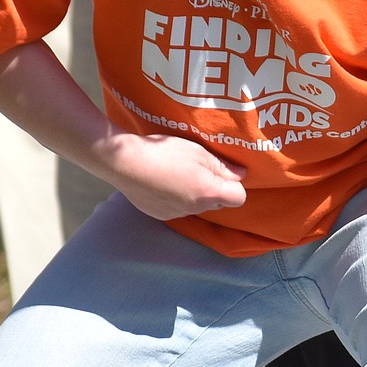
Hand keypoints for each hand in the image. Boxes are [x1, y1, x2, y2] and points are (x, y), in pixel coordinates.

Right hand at [104, 132, 248, 220]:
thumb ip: (222, 166)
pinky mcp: (161, 214)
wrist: (125, 163)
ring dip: (193, 193)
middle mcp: (196, 208)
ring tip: (177, 172)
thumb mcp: (198, 151)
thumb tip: (241, 175)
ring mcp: (177, 213)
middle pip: (217, 202)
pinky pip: (178, 208)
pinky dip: (175, 197)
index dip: (234, 184)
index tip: (224, 171)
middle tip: (200, 167)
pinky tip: (163, 181)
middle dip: (214, 188)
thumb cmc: (164, 152)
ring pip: (196, 205)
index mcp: (209, 192)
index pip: (239, 198)